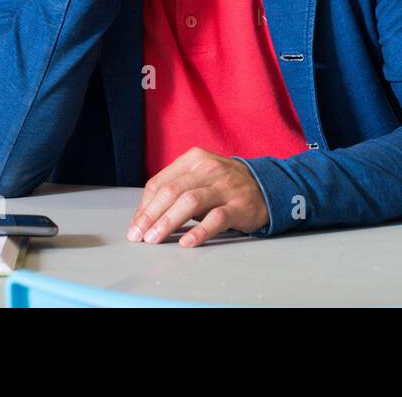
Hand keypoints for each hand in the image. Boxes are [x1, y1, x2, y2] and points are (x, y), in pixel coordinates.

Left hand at [127, 147, 268, 246]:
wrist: (265, 185)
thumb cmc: (224, 184)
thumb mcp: (199, 177)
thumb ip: (174, 190)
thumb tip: (144, 217)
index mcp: (193, 159)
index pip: (159, 182)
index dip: (144, 207)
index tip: (135, 226)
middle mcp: (208, 169)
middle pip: (171, 191)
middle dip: (150, 215)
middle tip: (138, 235)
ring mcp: (225, 186)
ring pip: (190, 202)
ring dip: (168, 222)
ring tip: (155, 239)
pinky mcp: (240, 205)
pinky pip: (216, 218)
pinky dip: (199, 231)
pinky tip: (187, 242)